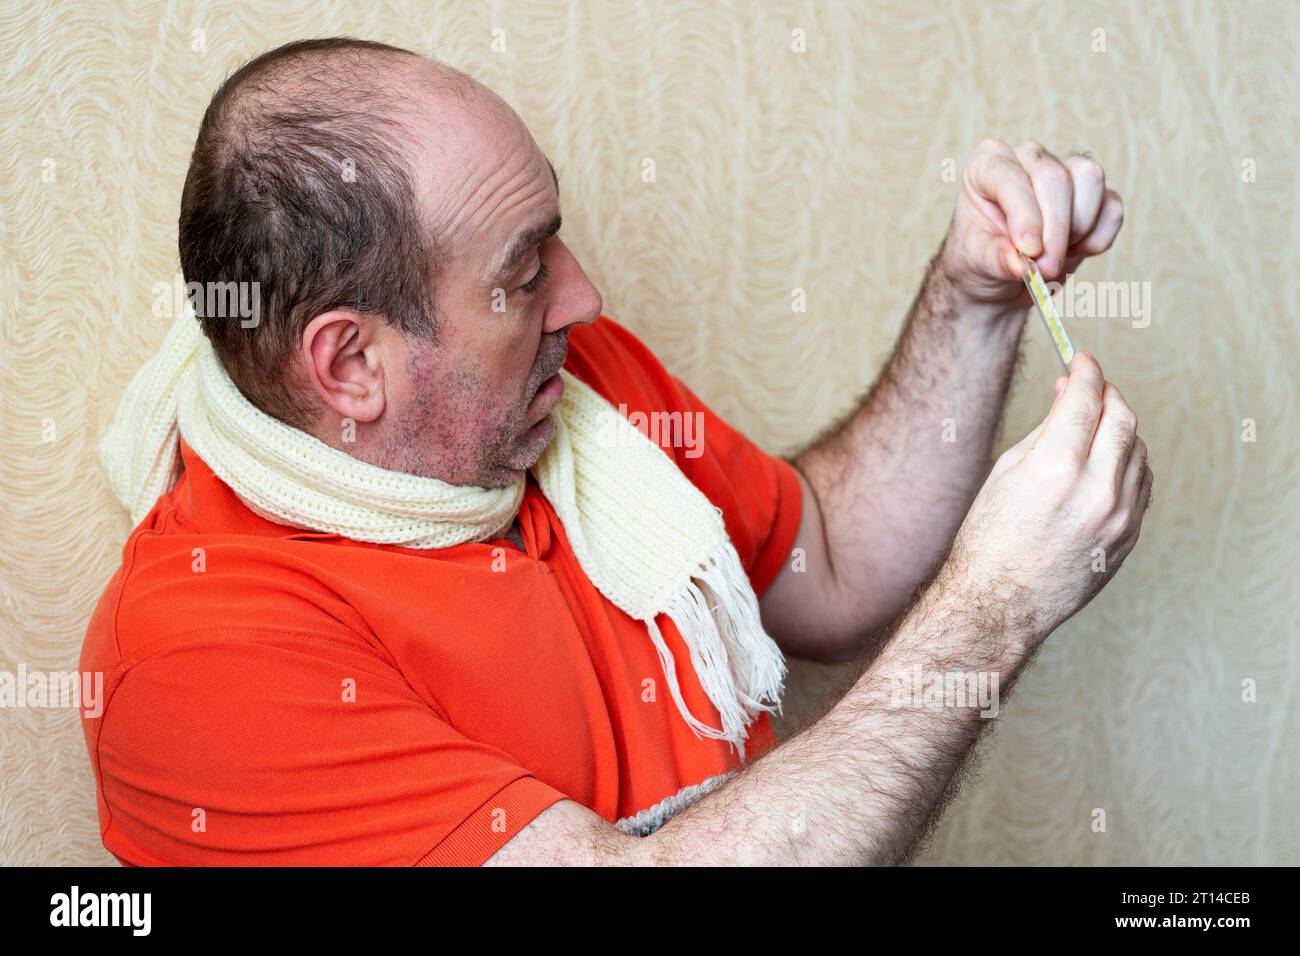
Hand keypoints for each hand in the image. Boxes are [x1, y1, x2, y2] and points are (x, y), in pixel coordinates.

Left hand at [937, 140, 1123, 306]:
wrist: (1001, 274)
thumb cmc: (981, 257)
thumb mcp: (977, 261)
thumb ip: (997, 259)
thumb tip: (1022, 265)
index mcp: (988, 163)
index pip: (1012, 179)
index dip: (1026, 218)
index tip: (1030, 252)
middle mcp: (1028, 157)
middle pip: (1056, 179)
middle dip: (1055, 231)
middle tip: (1045, 268)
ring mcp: (1064, 167)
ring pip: (1090, 181)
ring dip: (1078, 229)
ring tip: (1054, 257)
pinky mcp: (1093, 191)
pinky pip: (1111, 207)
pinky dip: (1098, 238)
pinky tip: (1074, 251)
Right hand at [941, 352, 1152, 647]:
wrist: (999, 604)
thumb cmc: (989, 540)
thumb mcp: (1007, 473)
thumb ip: (1046, 430)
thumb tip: (1071, 396)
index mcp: (1055, 469)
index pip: (1087, 398)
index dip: (1086, 371)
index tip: (1082, 360)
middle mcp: (1095, 490)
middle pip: (1123, 417)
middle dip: (1108, 394)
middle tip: (1091, 389)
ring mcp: (1119, 516)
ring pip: (1138, 449)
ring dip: (1118, 429)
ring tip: (1090, 431)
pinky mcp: (1130, 536)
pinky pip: (1142, 483)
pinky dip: (1128, 463)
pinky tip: (1103, 466)